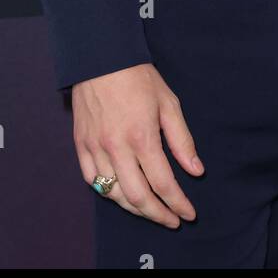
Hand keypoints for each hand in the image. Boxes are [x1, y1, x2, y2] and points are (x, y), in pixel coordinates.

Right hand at [72, 63, 204, 227]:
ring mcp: (96, 148)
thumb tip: (196, 170)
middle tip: (172, 220)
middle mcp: (116, 147)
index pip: (163, 183)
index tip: (189, 213)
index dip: (178, 203)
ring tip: (150, 210)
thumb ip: (182, 140)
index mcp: (142, 136)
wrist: (101, 57)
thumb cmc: (138, 77)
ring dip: (134, 209)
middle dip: (158, 214)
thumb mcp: (169, 103)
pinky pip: (91, 180)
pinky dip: (107, 192)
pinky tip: (120, 193)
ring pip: (114, 194)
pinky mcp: (81, 145)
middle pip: (138, 197)